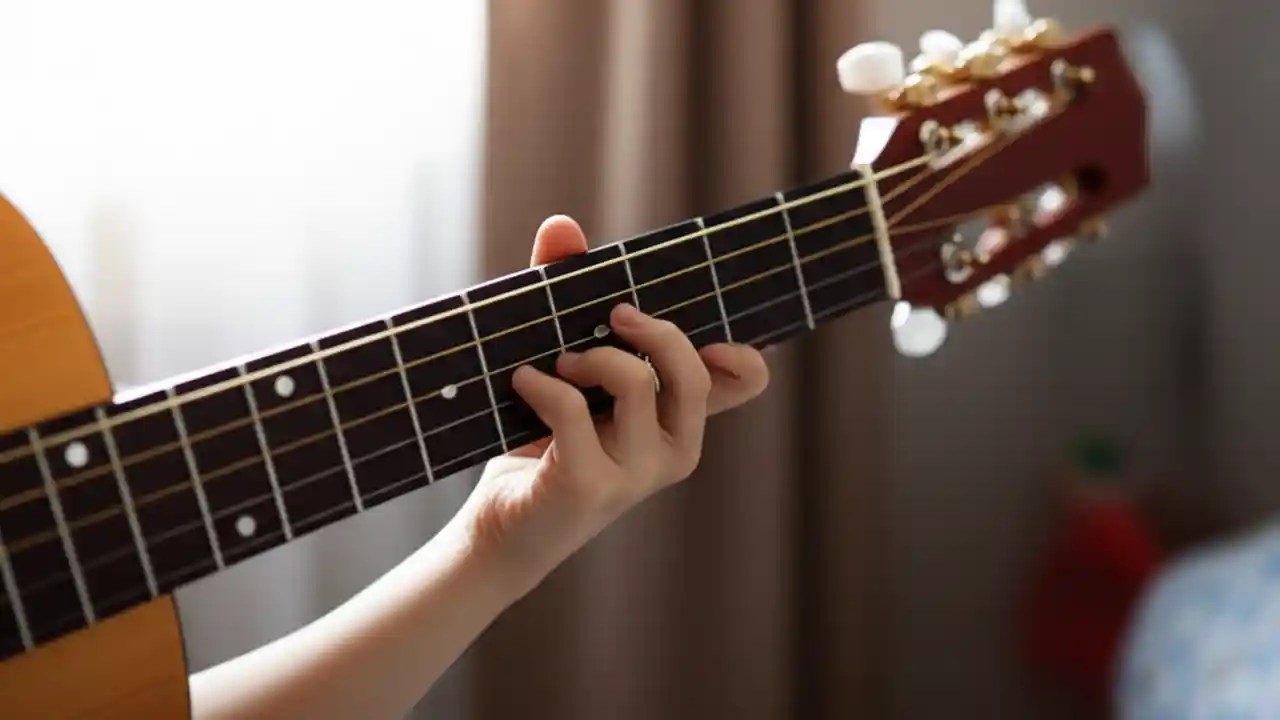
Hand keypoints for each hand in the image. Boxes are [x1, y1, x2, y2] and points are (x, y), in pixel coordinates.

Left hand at [456, 216, 768, 592]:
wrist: (503, 527)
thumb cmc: (542, 442)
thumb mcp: (565, 366)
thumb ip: (568, 295)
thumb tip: (562, 226)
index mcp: (679, 420)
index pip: (745, 382)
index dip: (747, 351)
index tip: (715, 327)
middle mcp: (673, 450)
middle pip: (693, 371)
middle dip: (652, 330)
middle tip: (611, 315)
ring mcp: (637, 475)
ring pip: (636, 383)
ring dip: (588, 357)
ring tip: (556, 363)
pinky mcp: (589, 486)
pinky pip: (572, 411)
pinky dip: (542, 385)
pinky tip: (523, 382)